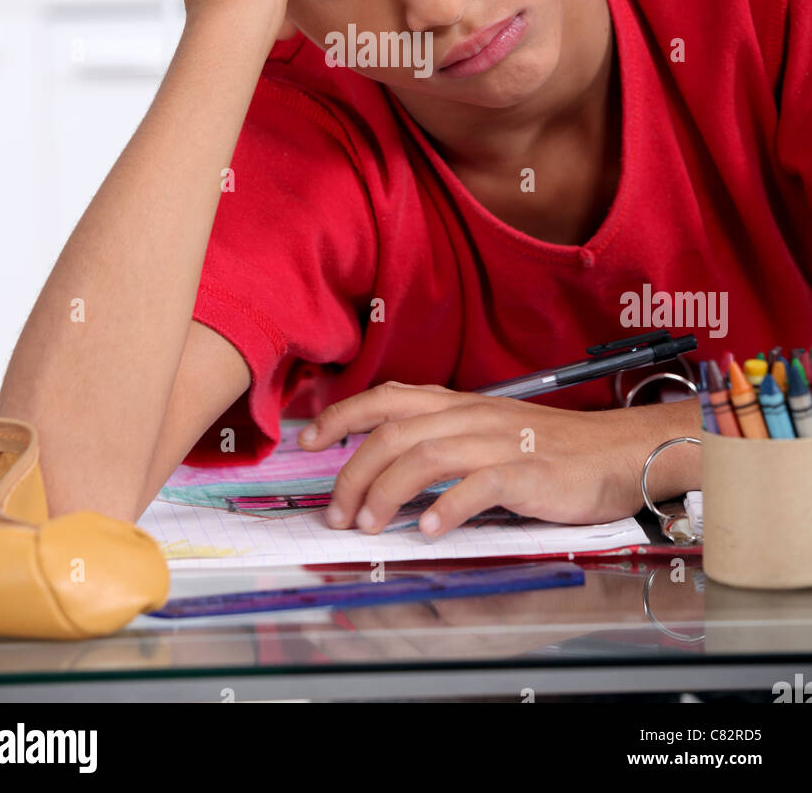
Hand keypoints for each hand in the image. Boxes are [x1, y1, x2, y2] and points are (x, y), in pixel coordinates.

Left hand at [297, 382, 650, 537]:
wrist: (620, 451)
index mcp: (460, 404)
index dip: (342, 415)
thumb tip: (390, 471)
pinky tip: (429, 531)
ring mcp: (500, 441)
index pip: (388, 398)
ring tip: (369, 526)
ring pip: (425, 455)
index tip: (309, 440)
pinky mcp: (528, 472)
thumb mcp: (490, 432)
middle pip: (394, 432)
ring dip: (387, 492)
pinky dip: (447, 508)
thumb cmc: (553, 448)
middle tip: (337, 513)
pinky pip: (479, 485)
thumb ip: (445, 441)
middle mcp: (473, 416)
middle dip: (354, 472)